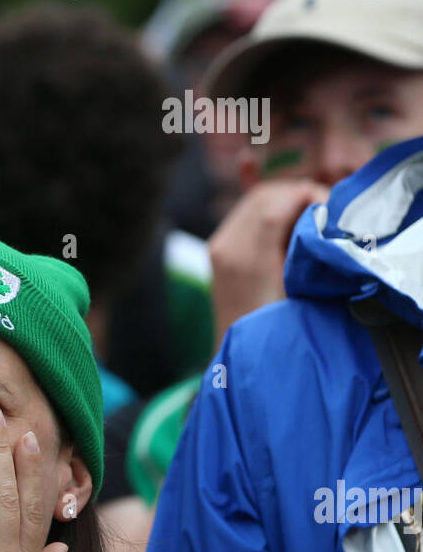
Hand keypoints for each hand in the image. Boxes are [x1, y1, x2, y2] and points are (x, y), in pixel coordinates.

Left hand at [209, 179, 328, 341]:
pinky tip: (290, 226)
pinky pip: (248, 215)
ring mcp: (219, 247)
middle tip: (325, 209)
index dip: (308, 197)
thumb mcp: (299, 288)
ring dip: (285, 201)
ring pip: (255, 201)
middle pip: (264, 196)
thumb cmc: (275, 329)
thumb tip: (328, 216)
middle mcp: (226, 248)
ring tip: (311, 217)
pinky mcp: (219, 250)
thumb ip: (309, 250)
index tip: (332, 208)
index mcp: (245, 258)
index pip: (276, 205)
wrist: (239, 356)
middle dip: (297, 195)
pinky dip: (272, 211)